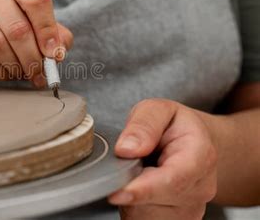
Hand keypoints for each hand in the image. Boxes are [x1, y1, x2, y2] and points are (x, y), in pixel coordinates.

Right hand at [0, 0, 72, 85]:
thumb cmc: (3, 21)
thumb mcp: (31, 19)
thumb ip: (53, 32)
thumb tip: (58, 52)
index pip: (36, 0)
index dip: (48, 31)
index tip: (54, 53)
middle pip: (17, 28)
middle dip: (32, 57)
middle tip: (39, 73)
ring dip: (15, 66)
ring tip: (22, 72)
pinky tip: (5, 71)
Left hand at [108, 99, 217, 219]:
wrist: (194, 144)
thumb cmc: (174, 126)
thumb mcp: (159, 109)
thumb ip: (144, 124)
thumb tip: (126, 149)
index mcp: (200, 155)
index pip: (172, 180)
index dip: (142, 189)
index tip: (117, 193)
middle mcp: (201, 188)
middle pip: (155, 202)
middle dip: (131, 187)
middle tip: (127, 165)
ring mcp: (191, 209)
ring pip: (147, 217)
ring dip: (132, 200)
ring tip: (138, 174)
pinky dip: (135, 208)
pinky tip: (140, 189)